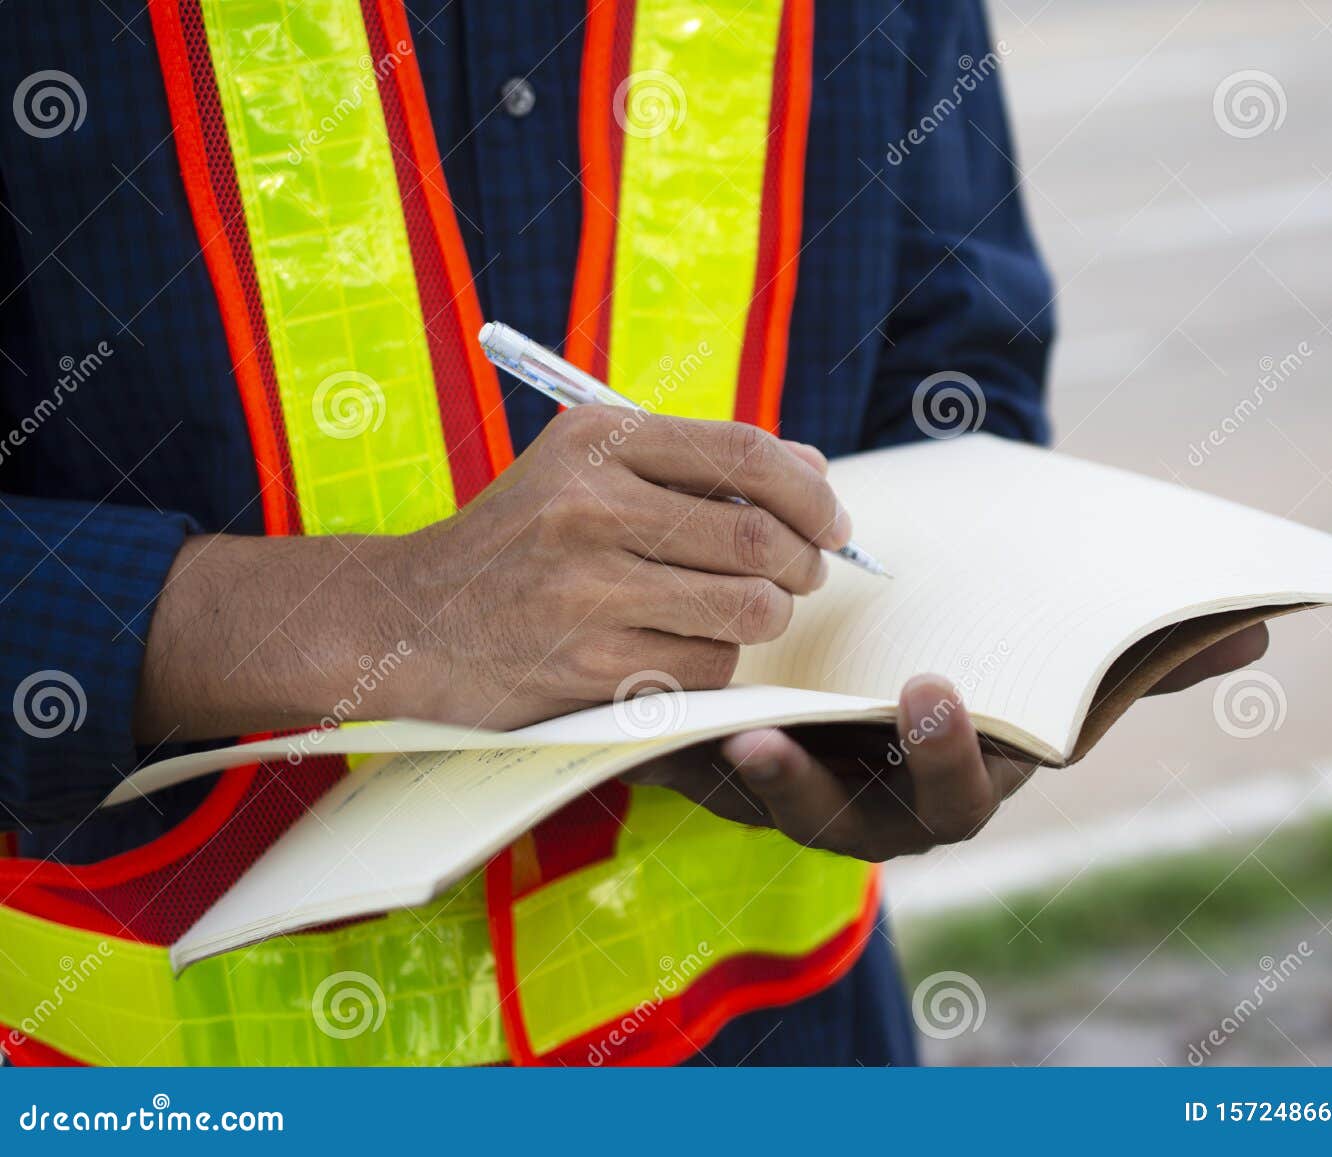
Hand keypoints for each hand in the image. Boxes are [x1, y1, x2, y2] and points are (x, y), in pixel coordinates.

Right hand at [136, 410, 846, 740]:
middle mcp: (591, 508)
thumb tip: (814, 471)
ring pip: (749, 609)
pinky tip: (680, 649)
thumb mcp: (588, 469)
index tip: (834, 521)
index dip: (812, 493)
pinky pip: (709, 668)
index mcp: (598, 441)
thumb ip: (698, 463)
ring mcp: (587, 591)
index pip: (747, 453)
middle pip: (763, 537)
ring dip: (763, 616)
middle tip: (800, 574)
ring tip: (738, 610)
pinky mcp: (588, 667)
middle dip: (806, 563)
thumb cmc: (521, 540)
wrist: (408, 621)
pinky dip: (715, 663)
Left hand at [628, 623, 1268, 860]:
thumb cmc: (934, 667)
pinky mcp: (731, 775)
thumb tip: (1258, 632)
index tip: (957, 693)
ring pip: (794, 808)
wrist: (833, 668)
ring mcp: (806, 796)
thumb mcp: (1025, 655)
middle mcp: (885, 801)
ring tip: (752, 734)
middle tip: (913, 696)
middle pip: (895, 816)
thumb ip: (1125, 659)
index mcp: (959, 772)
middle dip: (908, 767)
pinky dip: (697, 748)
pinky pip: (711, 772)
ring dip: (778, 779)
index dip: (972, 751)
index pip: (982, 780)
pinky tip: (683, 709)